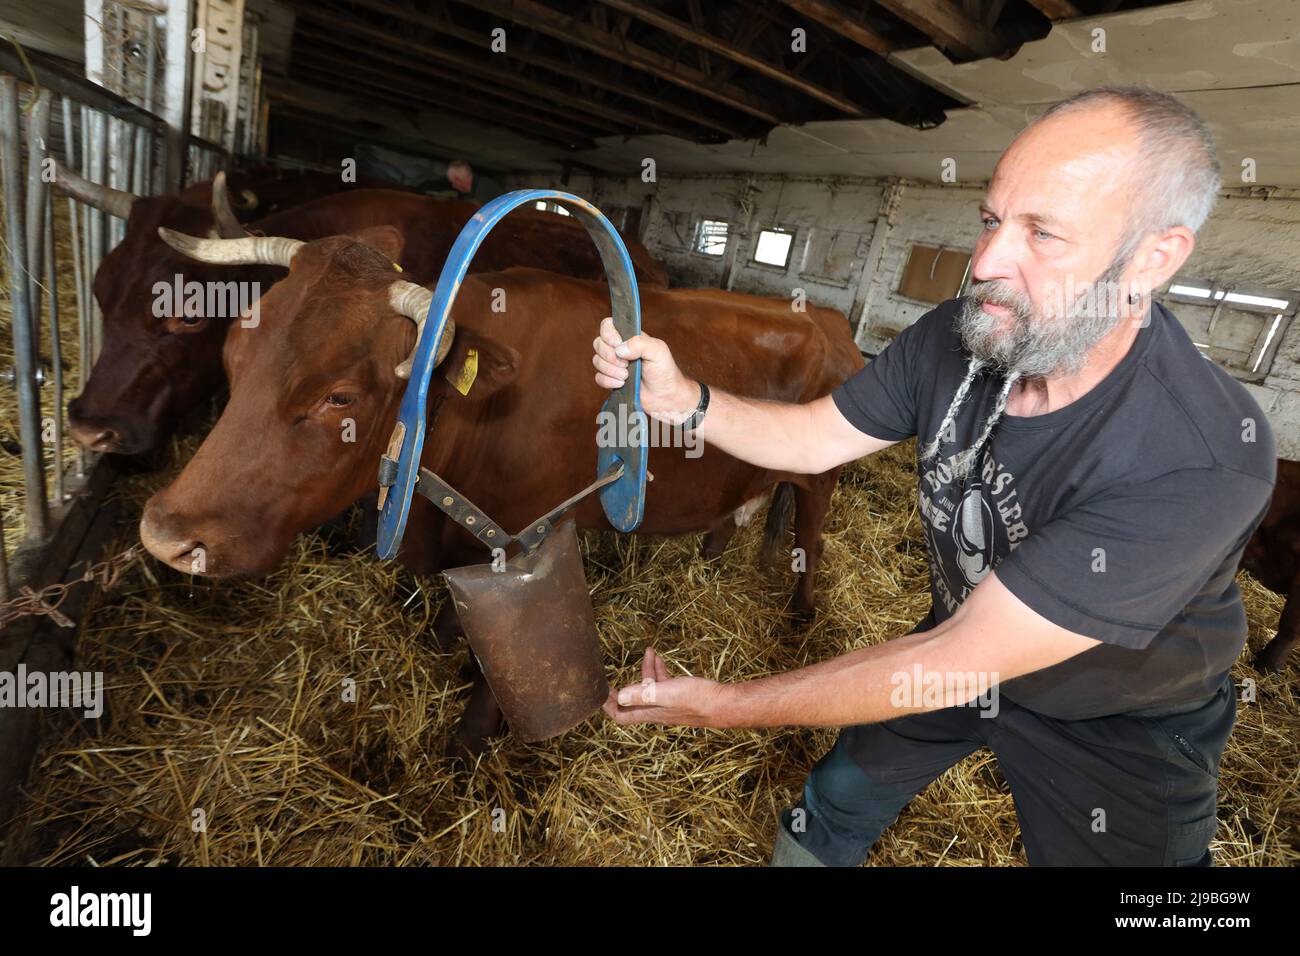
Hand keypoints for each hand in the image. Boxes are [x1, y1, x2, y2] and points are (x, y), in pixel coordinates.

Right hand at [593, 316, 699, 424]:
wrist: (665, 396)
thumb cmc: (665, 371)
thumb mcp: (658, 351)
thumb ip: (640, 343)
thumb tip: (619, 349)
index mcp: (629, 337)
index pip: (607, 325)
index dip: (608, 334)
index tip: (618, 344)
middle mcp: (619, 349)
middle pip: (598, 343)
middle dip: (610, 356)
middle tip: (626, 364)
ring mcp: (614, 365)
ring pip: (597, 361)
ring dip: (610, 370)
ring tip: (626, 376)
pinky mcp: (611, 380)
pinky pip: (598, 377)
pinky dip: (608, 381)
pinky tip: (621, 384)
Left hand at [603, 646, 726, 727]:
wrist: (724, 703)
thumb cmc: (698, 699)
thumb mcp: (668, 693)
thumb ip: (643, 694)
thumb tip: (619, 695)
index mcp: (650, 712)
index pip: (621, 716)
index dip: (608, 706)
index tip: (599, 693)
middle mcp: (656, 710)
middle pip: (631, 702)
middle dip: (621, 687)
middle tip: (613, 673)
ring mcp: (668, 703)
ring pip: (649, 688)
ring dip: (644, 671)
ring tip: (647, 652)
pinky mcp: (679, 696)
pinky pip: (663, 683)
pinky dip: (658, 670)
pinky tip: (659, 657)